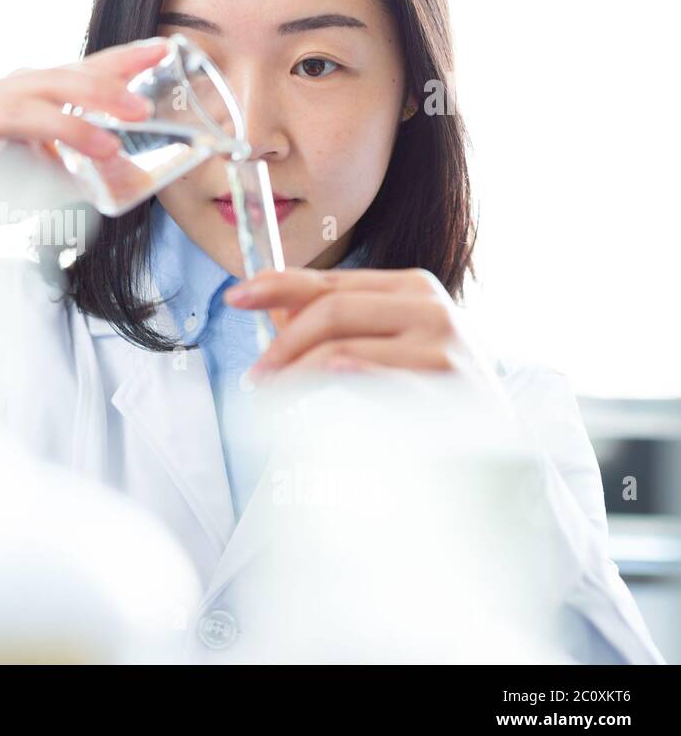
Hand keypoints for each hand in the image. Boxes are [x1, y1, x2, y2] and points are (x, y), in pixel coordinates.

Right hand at [0, 39, 167, 158]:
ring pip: (25, 107)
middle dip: (102, 92)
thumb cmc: (3, 182)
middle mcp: (9, 91)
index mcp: (38, 92)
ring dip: (67, 125)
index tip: (162, 50)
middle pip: (59, 80)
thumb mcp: (57, 171)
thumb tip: (134, 173)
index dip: (121, 59)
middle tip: (140, 112)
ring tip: (104, 146)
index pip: (84, 69)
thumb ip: (86, 163)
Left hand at [222, 266, 496, 384]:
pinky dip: (334, 388)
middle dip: (281, 343)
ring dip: (294, 376)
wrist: (499, 454)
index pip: (329, 281)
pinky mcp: (444, 388)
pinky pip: (370, 383)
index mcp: (412, 288)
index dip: (276, 285)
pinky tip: (314, 399)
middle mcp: (430, 307)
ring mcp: (441, 346)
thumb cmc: (434, 397)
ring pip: (338, 350)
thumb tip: (276, 309)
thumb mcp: (386, 347)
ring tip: (275, 398)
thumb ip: (338, 324)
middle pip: (330, 311)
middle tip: (256, 375)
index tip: (235, 297)